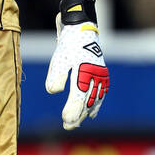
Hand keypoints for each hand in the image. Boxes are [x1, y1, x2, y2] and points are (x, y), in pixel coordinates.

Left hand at [45, 6, 108, 130]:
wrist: (81, 27)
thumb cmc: (68, 43)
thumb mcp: (58, 58)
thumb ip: (56, 75)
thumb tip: (54, 91)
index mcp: (84, 72)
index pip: (78, 97)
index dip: (73, 110)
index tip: (66, 121)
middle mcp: (94, 76)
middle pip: (87, 101)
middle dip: (78, 115)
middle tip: (67, 127)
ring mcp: (100, 75)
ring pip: (94, 99)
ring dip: (85, 112)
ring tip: (76, 123)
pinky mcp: (100, 74)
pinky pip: (100, 94)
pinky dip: (96, 104)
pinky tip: (92, 113)